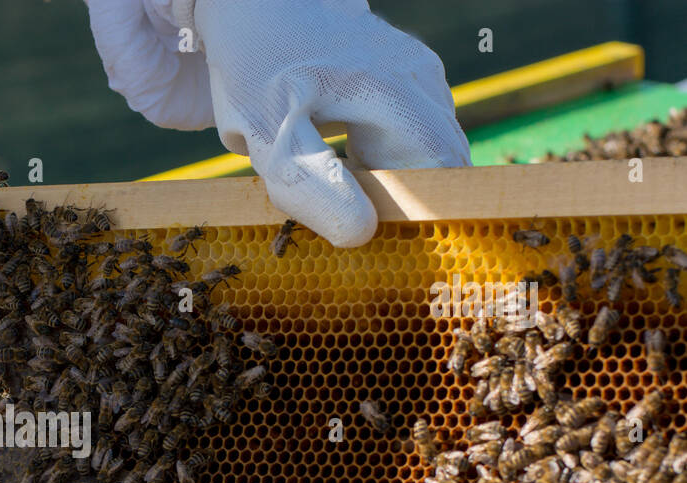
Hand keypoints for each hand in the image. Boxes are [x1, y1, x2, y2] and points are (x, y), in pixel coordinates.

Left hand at [191, 0, 469, 245]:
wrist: (251, 1)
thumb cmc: (255, 66)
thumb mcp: (268, 133)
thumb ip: (311, 184)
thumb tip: (361, 232)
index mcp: (397, 98)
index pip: (442, 180)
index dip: (425, 222)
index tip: (388, 247)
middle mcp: (421, 82)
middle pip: (438, 168)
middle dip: (403, 203)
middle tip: (355, 223)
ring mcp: (419, 72)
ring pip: (426, 150)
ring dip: (392, 179)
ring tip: (344, 184)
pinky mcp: (408, 72)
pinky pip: (413, 130)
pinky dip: (387, 156)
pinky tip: (347, 157)